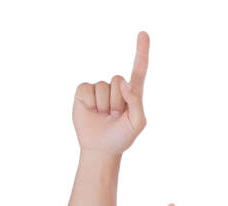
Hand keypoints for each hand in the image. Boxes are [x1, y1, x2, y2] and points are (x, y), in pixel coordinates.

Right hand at [72, 31, 148, 156]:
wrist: (100, 148)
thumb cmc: (121, 137)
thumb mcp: (137, 124)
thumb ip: (137, 103)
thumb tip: (126, 84)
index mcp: (132, 94)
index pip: (138, 70)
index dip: (141, 52)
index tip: (143, 34)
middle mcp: (116, 88)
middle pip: (118, 80)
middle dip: (118, 102)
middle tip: (115, 116)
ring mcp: (99, 89)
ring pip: (103, 87)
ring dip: (104, 105)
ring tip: (104, 116)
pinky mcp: (84, 92)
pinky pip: (87, 89)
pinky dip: (90, 102)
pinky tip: (91, 112)